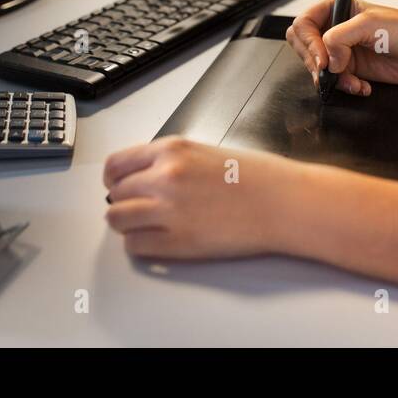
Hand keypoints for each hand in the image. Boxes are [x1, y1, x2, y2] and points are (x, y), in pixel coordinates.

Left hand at [103, 137, 301, 258]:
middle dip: (122, 201)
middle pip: (115, 194)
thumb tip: (144, 178)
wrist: (283, 202)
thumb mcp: (205, 151)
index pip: (117, 164)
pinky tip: (155, 241)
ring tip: (142, 225)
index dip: (114, 178)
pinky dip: (139, 245)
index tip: (118, 185)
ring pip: (117, 220)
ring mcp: (168, 211)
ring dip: (126, 224)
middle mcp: (163, 177)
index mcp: (171, 150)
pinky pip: (135, 246)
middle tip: (135, 208)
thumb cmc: (257, 176)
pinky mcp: (178, 242)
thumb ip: (171, 161)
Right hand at [285, 0, 397, 94]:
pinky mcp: (350, 68)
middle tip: (329, 72)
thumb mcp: (370, 24)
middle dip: (315, 62)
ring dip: (332, 78)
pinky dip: (344, 86)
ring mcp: (342, 49)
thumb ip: (340, 37)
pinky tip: (361, 86)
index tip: (322, 59)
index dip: (308, 43)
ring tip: (352, 81)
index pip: (304, 23)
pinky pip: (334, 81)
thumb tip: (327, 59)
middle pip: (304, 45)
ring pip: (317, 67)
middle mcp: (337, 27)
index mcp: (337, 7)